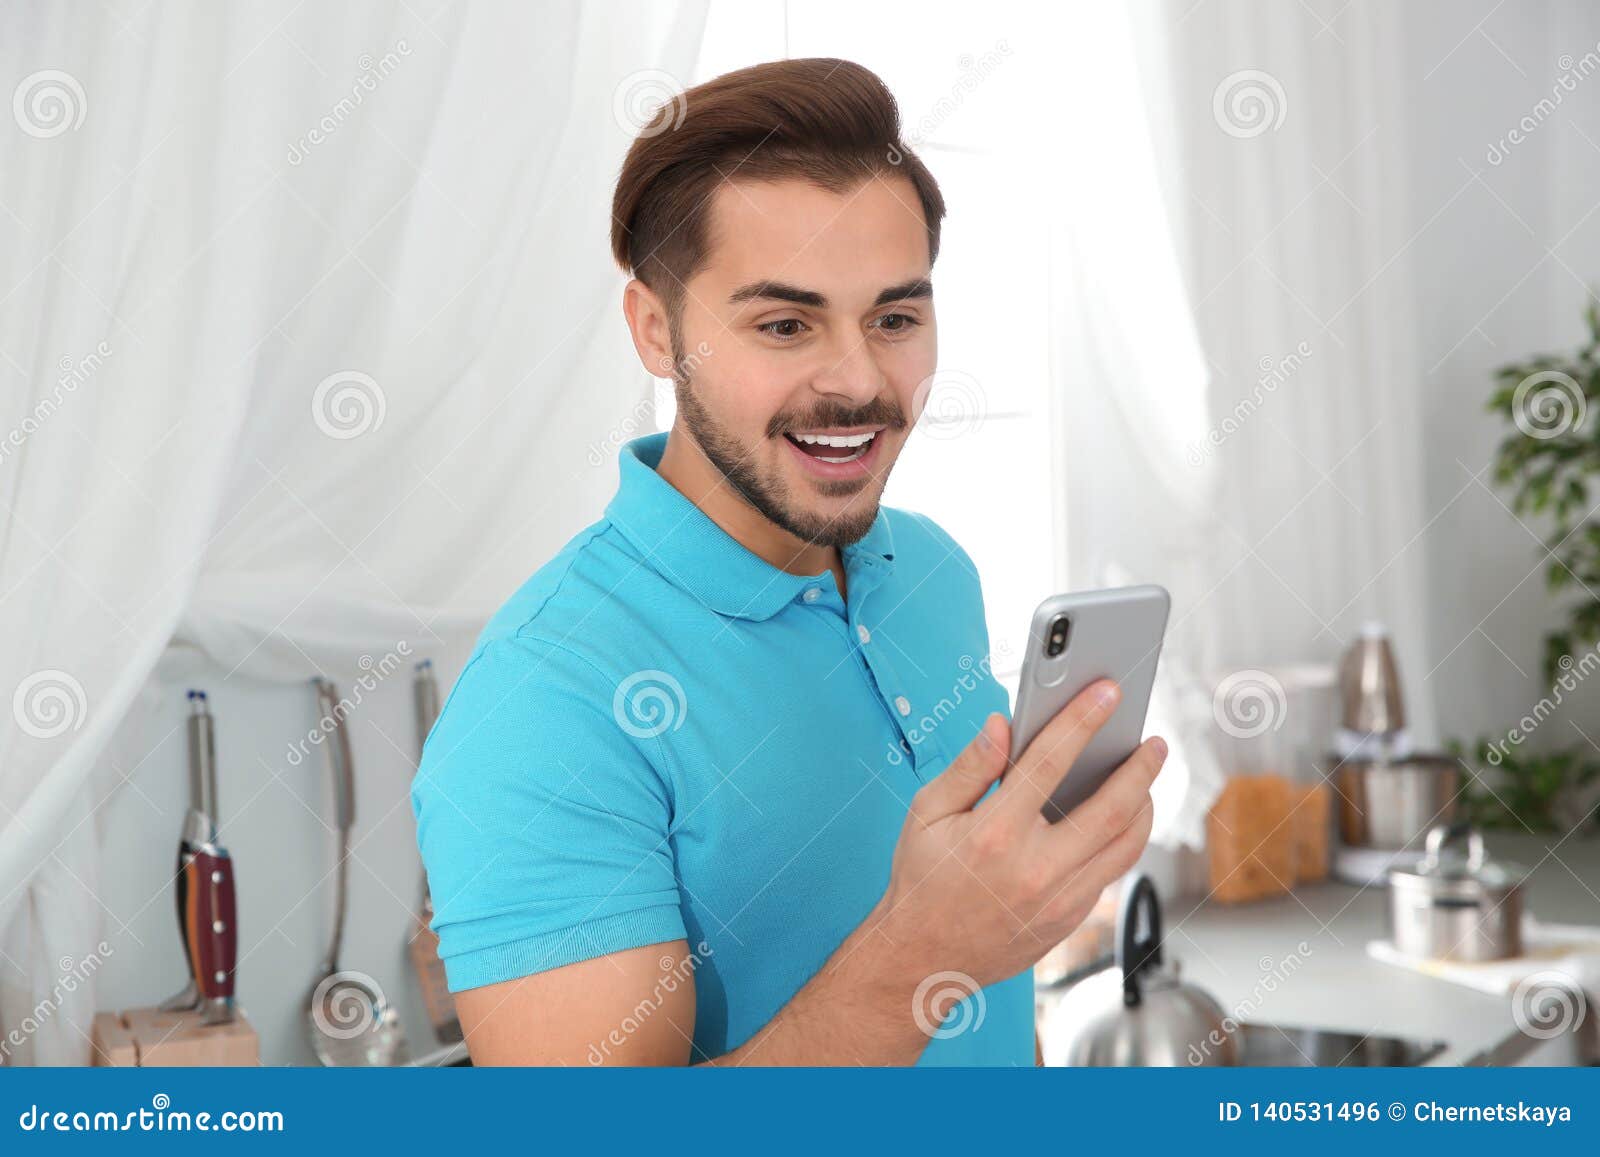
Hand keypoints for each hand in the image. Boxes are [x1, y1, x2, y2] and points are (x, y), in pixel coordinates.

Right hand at [872, 679, 1165, 991]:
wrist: (923, 958)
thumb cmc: (922, 880)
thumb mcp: (927, 813)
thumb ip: (969, 766)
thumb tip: (1002, 725)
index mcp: (994, 833)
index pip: (1050, 761)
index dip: (1082, 720)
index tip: (1108, 694)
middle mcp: (1034, 868)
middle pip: (1111, 807)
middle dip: (1140, 768)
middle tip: (1154, 743)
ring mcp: (1058, 900)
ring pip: (1125, 845)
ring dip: (1144, 806)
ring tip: (1146, 780)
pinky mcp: (1070, 920)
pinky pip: (1111, 873)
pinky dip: (1123, 841)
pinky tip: (1121, 820)